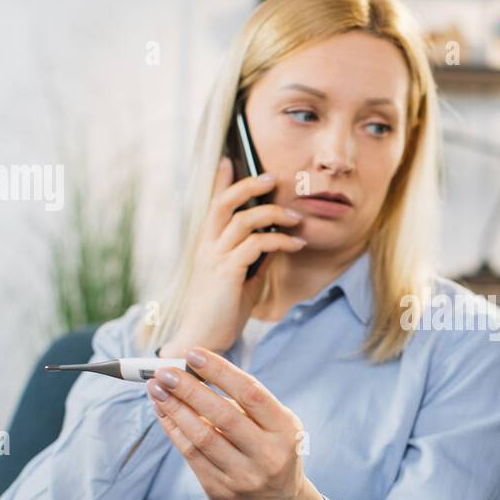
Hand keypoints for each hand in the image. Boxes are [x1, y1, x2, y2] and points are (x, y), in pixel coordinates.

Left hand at [147, 348, 326, 499]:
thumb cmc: (273, 449)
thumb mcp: (276, 424)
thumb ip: (245, 403)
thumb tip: (195, 373)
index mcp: (285, 430)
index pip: (250, 394)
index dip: (220, 371)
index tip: (193, 354)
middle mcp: (267, 455)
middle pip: (222, 415)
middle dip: (189, 389)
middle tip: (165, 371)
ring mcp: (244, 476)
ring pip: (201, 437)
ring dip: (174, 409)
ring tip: (156, 389)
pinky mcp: (220, 491)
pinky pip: (191, 455)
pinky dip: (174, 430)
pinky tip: (163, 412)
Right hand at [162, 157, 307, 355]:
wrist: (202, 340)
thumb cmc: (222, 312)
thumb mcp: (242, 280)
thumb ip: (253, 258)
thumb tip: (274, 242)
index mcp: (207, 246)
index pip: (212, 205)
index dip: (221, 181)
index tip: (230, 159)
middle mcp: (207, 247)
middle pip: (224, 202)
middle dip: (249, 185)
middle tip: (273, 177)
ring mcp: (215, 258)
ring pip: (243, 220)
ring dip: (274, 213)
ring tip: (296, 219)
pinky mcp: (226, 272)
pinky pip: (256, 244)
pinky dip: (280, 241)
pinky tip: (296, 244)